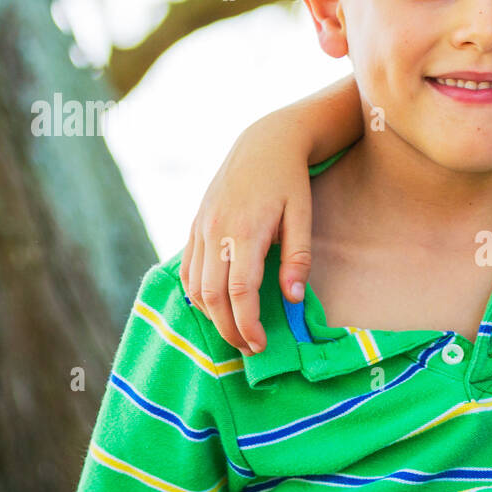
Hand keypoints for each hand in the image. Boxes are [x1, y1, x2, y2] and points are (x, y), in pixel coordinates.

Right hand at [179, 111, 315, 353]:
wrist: (264, 142)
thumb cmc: (290, 181)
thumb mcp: (303, 216)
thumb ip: (297, 259)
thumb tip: (293, 299)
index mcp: (245, 230)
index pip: (240, 292)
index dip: (248, 324)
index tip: (261, 345)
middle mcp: (216, 231)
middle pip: (212, 296)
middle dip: (228, 329)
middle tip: (248, 348)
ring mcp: (200, 227)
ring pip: (195, 286)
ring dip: (211, 316)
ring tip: (234, 332)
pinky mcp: (194, 225)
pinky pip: (188, 269)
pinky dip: (197, 294)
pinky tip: (214, 307)